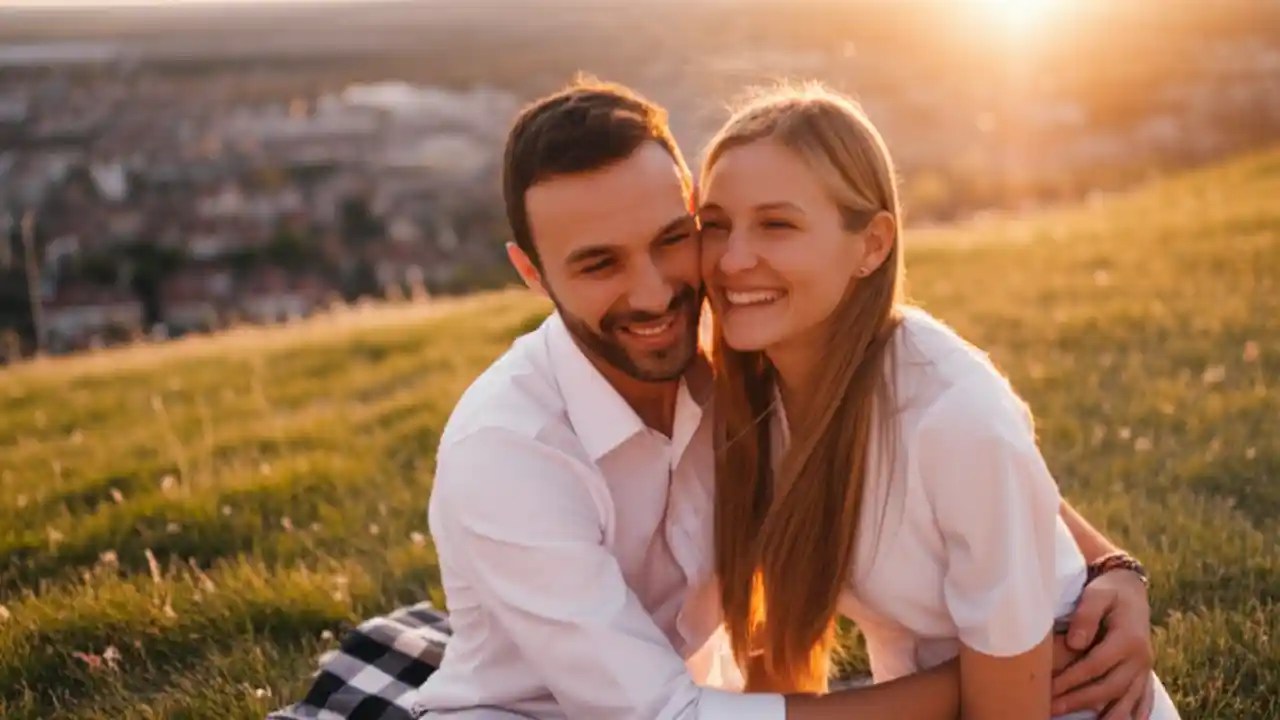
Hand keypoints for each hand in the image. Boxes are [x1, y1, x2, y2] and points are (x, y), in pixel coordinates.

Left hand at [1051, 570, 1154, 718]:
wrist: (1132, 590)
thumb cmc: (1108, 592)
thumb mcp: (1096, 594)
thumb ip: (1085, 616)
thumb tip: (1075, 643)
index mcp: (1128, 638)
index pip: (1096, 665)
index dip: (1071, 679)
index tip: (1049, 689)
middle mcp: (1140, 658)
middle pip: (1109, 687)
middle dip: (1079, 701)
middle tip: (1052, 709)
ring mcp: (1145, 669)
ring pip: (1127, 699)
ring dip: (1108, 717)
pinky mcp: (1145, 674)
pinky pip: (1143, 699)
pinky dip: (1135, 715)